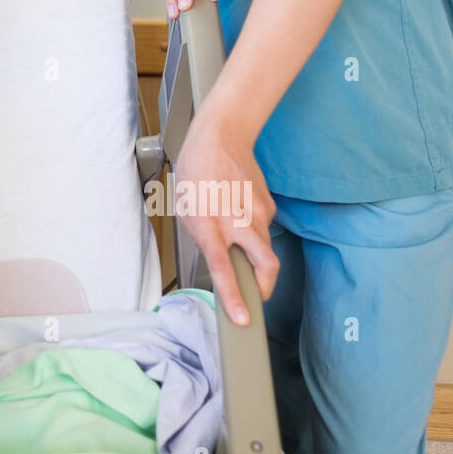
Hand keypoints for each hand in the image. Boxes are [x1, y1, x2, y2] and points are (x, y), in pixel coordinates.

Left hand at [169, 104, 278, 327]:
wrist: (221, 136)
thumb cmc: (195, 170)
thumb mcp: (184, 208)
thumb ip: (201, 237)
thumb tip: (215, 258)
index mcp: (208, 223)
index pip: (224, 267)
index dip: (234, 296)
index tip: (243, 317)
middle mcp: (235, 221)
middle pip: (265, 265)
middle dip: (265, 287)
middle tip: (257, 296)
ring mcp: (256, 213)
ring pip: (265, 249)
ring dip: (255, 255)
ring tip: (236, 237)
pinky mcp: (268, 206)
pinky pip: (264, 229)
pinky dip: (254, 231)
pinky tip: (239, 213)